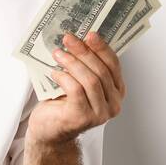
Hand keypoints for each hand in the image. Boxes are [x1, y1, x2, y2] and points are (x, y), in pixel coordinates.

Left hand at [27, 31, 124, 145]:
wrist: (49, 130)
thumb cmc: (64, 105)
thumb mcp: (80, 83)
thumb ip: (86, 67)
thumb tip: (80, 40)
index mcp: (116, 92)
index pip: (114, 65)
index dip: (102, 48)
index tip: (89, 34)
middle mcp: (113, 104)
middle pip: (101, 71)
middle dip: (84, 52)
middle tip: (68, 39)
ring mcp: (100, 113)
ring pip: (90, 80)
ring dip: (72, 63)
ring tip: (58, 53)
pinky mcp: (83, 117)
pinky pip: (76, 90)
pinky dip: (64, 78)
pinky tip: (54, 73)